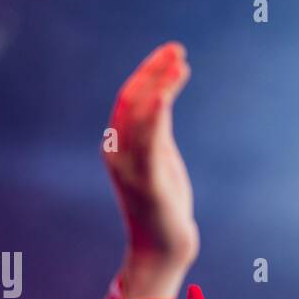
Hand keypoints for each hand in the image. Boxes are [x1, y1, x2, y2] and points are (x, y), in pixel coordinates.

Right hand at [104, 41, 198, 298]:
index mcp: (118, 145)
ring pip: (138, 114)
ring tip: (181, 63)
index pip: (129, 97)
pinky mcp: (146, 181)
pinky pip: (148, 142)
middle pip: (131, 98)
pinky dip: (155, 115)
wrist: (162, 248)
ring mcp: (129, 167)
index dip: (149, 72)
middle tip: (178, 50)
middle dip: (154, 71)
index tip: (172, 53)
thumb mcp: (159, 158)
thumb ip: (157, 130)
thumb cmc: (163, 205)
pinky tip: (166, 96)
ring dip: (159, 84)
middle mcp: (117, 152)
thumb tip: (162, 97)